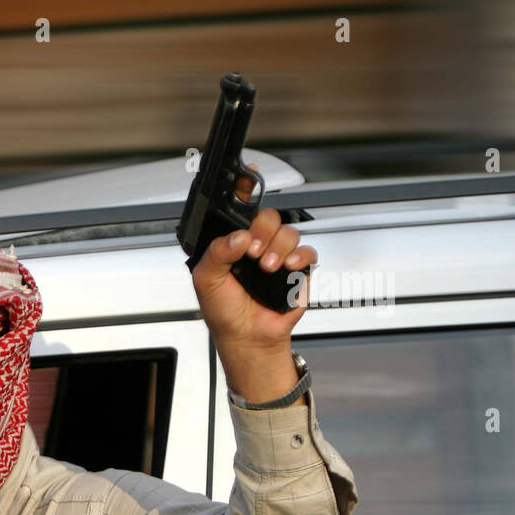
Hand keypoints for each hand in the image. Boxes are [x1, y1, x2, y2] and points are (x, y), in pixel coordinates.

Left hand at [191, 165, 316, 403]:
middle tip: (252, 251)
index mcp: (232, 243)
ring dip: (277, 248)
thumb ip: (217, 252)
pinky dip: (299, 257)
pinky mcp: (297, 270)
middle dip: (262, 230)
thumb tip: (238, 236)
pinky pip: (307, 251)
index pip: (239, 210)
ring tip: (266, 268)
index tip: (248, 177)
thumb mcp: (206, 280)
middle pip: (268, 216)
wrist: (247, 337)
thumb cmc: (224, 312)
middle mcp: (256, 246)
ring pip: (288, 231)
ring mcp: (277, 256)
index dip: (244, 190)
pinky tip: (286, 269)